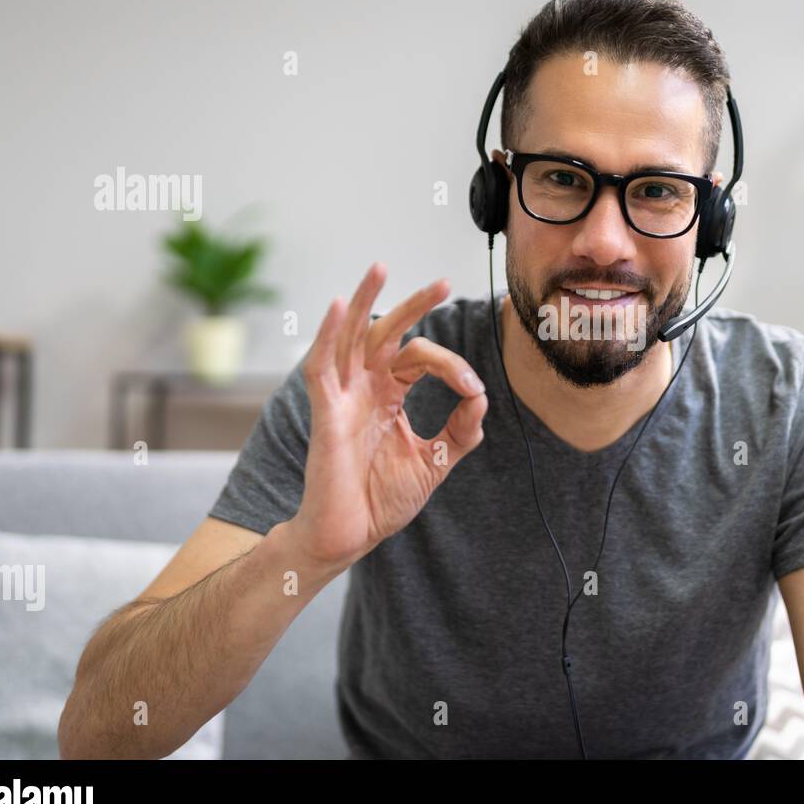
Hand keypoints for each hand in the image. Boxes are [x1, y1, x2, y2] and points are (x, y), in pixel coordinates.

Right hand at [286, 263, 486, 570]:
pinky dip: (328, 335)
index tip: (474, 392)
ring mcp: (342, 398)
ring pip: (351, 337)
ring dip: (365, 300)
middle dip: (412, 305)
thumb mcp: (434, 462)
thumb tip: (481, 398)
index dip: (451, 367)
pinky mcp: (325, 414)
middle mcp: (363, 389)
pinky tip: (341, 306)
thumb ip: (460, 431)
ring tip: (379, 267)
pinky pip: (322, 367)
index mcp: (388, 396)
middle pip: (386, 334)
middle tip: (442, 283)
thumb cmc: (380, 500)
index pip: (419, 359)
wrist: (349, 536)